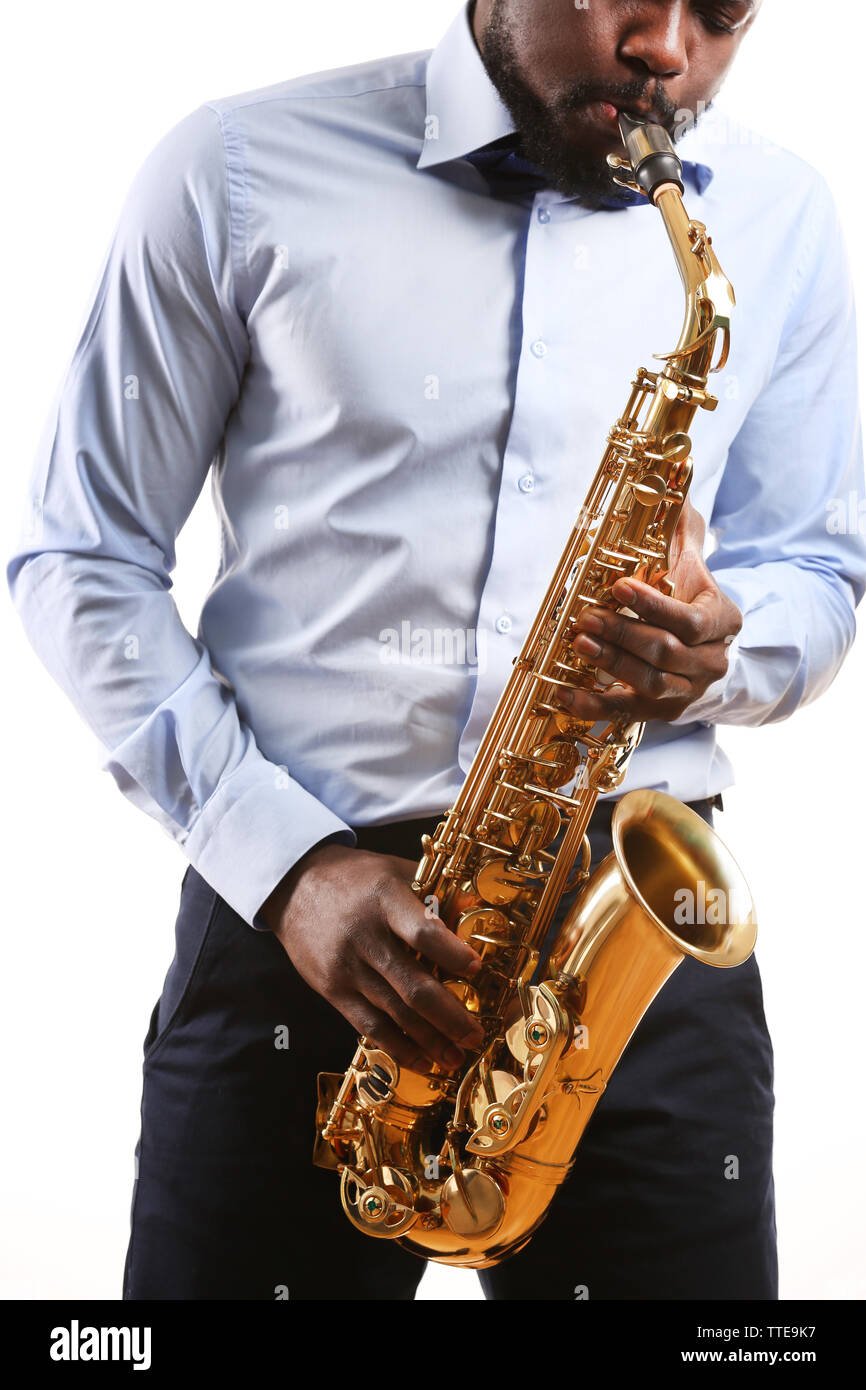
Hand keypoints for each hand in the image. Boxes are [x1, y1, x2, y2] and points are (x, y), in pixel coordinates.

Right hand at [260, 841, 484, 1072]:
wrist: (295, 886)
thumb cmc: (356, 878)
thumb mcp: (395, 872)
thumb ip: (434, 894)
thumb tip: (475, 914)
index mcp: (385, 900)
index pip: (422, 933)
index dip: (451, 954)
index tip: (476, 968)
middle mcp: (365, 936)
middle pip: (413, 986)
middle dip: (450, 1016)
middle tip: (476, 1034)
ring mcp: (346, 967)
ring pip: (394, 1013)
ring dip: (429, 1040)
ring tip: (456, 1057)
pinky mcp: (332, 990)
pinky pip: (367, 1026)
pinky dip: (397, 1047)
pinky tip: (421, 1059)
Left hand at [558, 498, 741, 723]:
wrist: (704, 643)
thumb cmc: (689, 593)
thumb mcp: (690, 557)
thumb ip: (679, 524)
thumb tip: (667, 477)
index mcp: (723, 622)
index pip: (689, 621)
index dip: (652, 606)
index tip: (617, 586)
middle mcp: (712, 662)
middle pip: (666, 652)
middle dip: (622, 634)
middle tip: (585, 617)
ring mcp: (688, 691)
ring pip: (649, 683)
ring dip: (610, 664)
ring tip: (579, 643)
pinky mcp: (663, 712)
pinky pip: (628, 714)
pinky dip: (595, 707)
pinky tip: (567, 695)